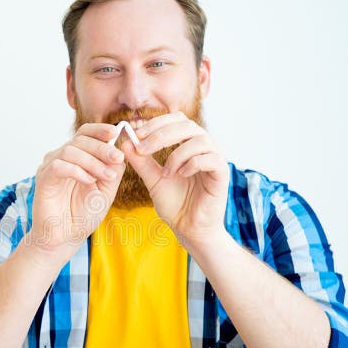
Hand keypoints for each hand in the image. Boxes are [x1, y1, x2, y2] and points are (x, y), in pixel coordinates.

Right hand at [30, 123, 125, 255]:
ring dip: (92, 162)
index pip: (85, 133)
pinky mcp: (43, 179)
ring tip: (106, 176)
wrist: (66, 237)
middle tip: (118, 158)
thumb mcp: (106, 190)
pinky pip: (58, 166)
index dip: (100, 130)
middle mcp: (61, 157)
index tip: (116, 132)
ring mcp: (50, 167)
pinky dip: (77, 171)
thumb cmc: (83, 214)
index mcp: (76, 157)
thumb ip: (113, 170)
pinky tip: (89, 181)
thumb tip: (121, 150)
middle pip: (80, 139)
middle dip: (102, 148)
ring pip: (70, 150)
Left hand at [121, 111, 229, 247]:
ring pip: (199, 139)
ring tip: (166, 173)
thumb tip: (125, 142)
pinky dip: (192, 164)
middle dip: (161, 134)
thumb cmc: (174, 203)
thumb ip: (141, 161)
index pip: (176, 119)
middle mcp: (204, 147)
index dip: (156, 123)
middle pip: (187, 124)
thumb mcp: (152, 179)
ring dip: (177, 154)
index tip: (136, 133)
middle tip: (143, 148)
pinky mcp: (222, 173)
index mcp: (189, 143)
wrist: (188, 228)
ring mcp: (215, 158)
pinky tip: (180, 175)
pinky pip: (210, 158)